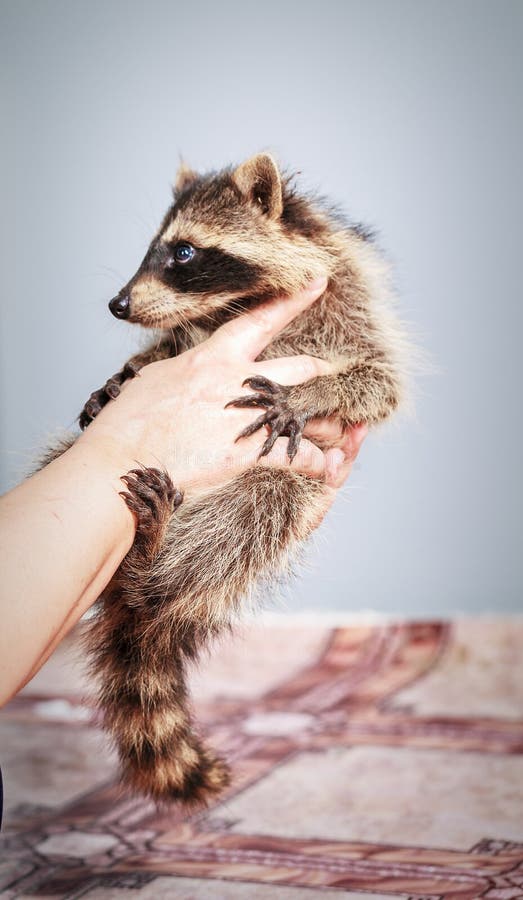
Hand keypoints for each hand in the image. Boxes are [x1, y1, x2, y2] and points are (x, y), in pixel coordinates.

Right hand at [77, 277, 365, 496]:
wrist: (124, 457)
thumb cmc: (129, 421)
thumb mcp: (155, 378)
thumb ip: (182, 370)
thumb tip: (187, 369)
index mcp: (213, 358)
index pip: (260, 320)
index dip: (292, 302)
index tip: (317, 284)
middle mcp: (237, 381)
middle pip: (298, 367)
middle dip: (323, 368)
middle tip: (339, 369)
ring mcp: (247, 415)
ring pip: (304, 410)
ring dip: (325, 420)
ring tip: (342, 428)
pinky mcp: (249, 451)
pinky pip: (296, 454)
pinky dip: (316, 462)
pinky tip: (327, 467)